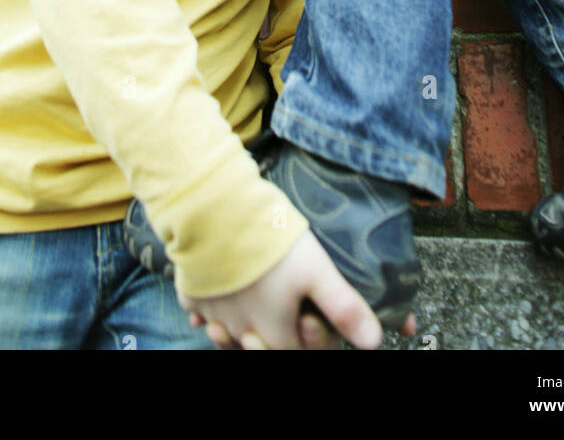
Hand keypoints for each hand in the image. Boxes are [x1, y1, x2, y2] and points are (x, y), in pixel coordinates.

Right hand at [177, 229, 383, 349]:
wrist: (213, 211)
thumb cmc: (268, 241)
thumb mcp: (316, 269)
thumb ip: (343, 307)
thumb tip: (373, 341)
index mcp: (273, 332)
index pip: (295, 352)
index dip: (311, 337)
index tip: (314, 317)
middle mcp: (240, 330)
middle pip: (260, 345)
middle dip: (274, 335)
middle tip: (285, 313)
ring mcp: (213, 312)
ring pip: (227, 332)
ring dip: (241, 326)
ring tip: (253, 308)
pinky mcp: (190, 292)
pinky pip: (198, 309)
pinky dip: (208, 307)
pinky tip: (217, 293)